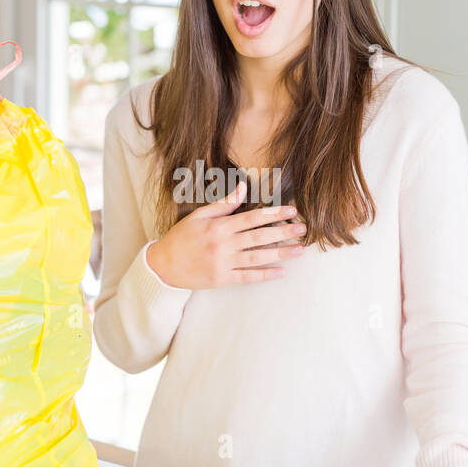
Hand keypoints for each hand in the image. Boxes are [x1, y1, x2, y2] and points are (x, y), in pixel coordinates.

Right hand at [145, 180, 308, 289]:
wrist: (164, 265)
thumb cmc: (181, 237)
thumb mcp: (199, 215)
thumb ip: (223, 204)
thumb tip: (242, 188)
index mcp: (219, 226)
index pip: (252, 218)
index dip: (274, 214)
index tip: (292, 211)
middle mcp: (224, 244)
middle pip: (259, 237)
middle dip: (284, 233)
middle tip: (303, 230)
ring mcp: (224, 263)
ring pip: (257, 257)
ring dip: (280, 253)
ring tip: (299, 250)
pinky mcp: (222, 279)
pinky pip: (247, 277)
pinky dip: (265, 275)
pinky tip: (281, 272)